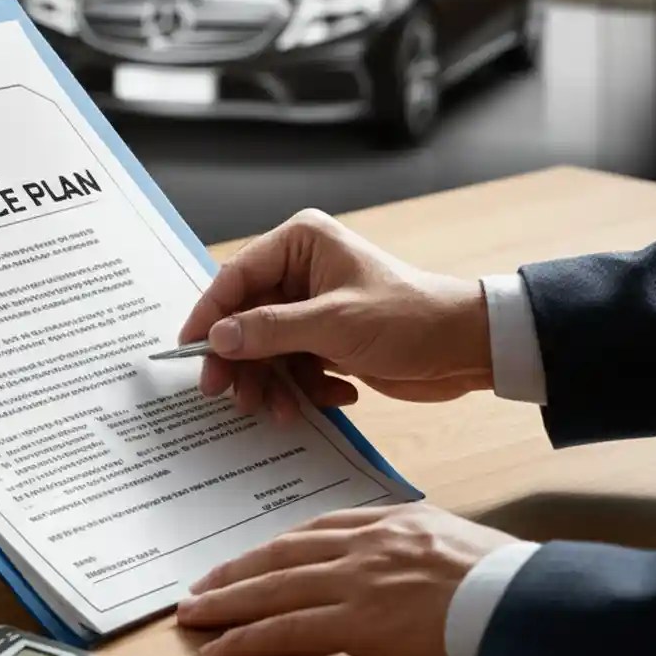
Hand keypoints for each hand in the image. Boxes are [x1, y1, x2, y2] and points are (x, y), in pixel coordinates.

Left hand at [176, 503, 519, 655]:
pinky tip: (220, 648)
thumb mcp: (458, 547)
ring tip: (194, 614)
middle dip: (239, 569)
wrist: (527, 601)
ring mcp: (359, 579)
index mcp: (395, 522)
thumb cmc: (509, 583)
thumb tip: (399, 572)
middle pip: (285, 551)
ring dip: (228, 602)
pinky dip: (247, 640)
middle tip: (203, 583)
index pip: (320, 528)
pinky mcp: (357, 620)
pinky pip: (286, 631)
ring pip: (274, 588)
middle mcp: (368, 543)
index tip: (254, 555)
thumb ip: (415, 552)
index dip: (281, 545)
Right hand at [180, 209, 492, 418]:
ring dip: (273, 383)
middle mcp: (301, 270)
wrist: (466, 349)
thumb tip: (216, 338)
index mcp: (300, 244)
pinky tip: (334, 397)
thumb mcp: (333, 325)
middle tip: (231, 396)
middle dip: (242, 362)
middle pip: (245, 319)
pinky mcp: (326, 338)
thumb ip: (269, 330)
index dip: (208, 317)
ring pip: (267, 349)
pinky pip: (293, 365)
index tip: (189, 353)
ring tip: (284, 411)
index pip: (235, 278)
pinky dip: (305, 388)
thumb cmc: (409, 319)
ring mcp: (313, 306)